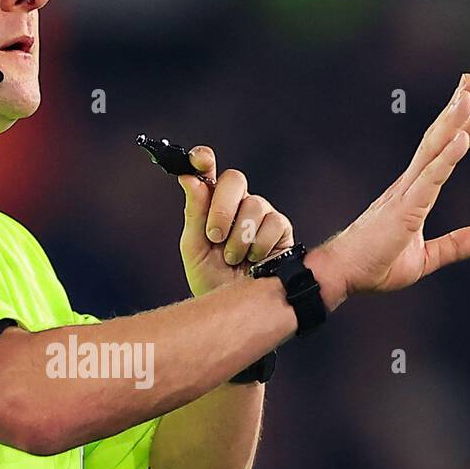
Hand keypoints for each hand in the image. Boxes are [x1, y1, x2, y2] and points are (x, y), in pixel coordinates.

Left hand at [178, 148, 293, 296]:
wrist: (234, 308)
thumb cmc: (210, 277)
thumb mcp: (194, 246)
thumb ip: (194, 211)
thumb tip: (189, 178)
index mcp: (211, 203)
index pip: (207, 171)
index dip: (203, 159)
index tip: (199, 160)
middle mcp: (238, 203)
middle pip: (235, 179)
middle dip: (223, 208)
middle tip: (214, 236)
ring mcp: (261, 214)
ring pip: (255, 205)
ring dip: (239, 237)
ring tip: (233, 259)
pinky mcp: (280, 229)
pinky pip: (273, 224)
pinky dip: (259, 246)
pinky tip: (254, 261)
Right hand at [324, 73, 469, 298]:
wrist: (341, 276)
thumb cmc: (374, 265)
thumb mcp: (425, 258)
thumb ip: (456, 245)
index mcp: (411, 193)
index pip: (440, 154)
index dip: (459, 127)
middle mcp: (408, 186)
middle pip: (435, 141)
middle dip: (455, 110)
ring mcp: (404, 195)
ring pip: (432, 152)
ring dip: (452, 123)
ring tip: (469, 97)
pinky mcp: (403, 210)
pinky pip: (429, 179)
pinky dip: (447, 158)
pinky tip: (462, 139)